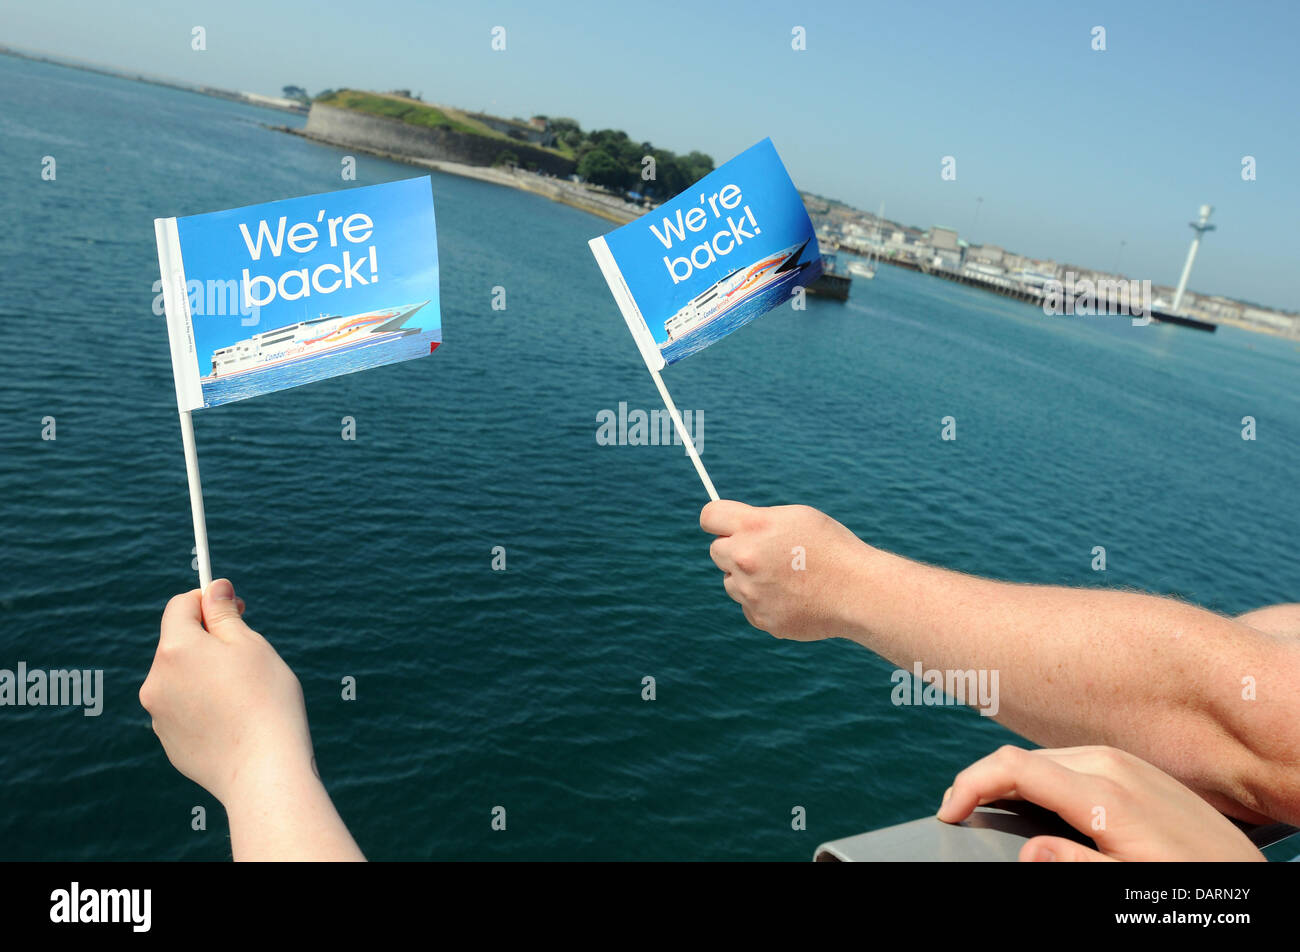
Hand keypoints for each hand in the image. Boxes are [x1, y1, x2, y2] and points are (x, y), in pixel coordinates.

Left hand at [139, 579, 314, 805]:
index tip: (234, 607)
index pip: (180, 606)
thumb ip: (225, 615)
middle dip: (208, 642)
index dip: (207, 601)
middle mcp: (156, 680)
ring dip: (205, 675)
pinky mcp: (168, 743)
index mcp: (175, 649)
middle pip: (179, 644)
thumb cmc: (265, 699)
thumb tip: (213, 587)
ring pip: (181, 679)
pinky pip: (184, 711)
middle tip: (248, 656)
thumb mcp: (251, 645)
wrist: (264, 769)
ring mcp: (158, 715)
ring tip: (244, 695)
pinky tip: (233, 720)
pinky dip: (204, 707)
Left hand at [700, 500, 870, 640]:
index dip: (716, 520)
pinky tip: (791, 597)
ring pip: (730, 582)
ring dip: (747, 579)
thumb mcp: (796, 518)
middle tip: (766, 553)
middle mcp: (745, 558)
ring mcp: (750, 591)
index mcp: (754, 526)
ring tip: (784, 577)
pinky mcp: (760, 618)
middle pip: (716, 550)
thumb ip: (759, 521)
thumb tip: (732, 529)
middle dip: (734, 550)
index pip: (709, 516)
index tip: (723, 526)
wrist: (858, 591)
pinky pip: (748, 606)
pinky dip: (763, 602)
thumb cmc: (832, 548)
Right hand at [936, 745, 1265, 861]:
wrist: (1248, 877)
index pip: (1013, 768)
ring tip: (994, 813)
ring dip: (1014, 781)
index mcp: (1102, 792)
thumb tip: (1026, 852)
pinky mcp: (1137, 768)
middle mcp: (1111, 763)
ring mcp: (1126, 761)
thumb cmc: (1191, 886)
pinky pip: (1074, 762)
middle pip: (1024, 760)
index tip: (947, 814)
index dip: (969, 785)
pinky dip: (1044, 778)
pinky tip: (1043, 805)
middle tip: (960, 817)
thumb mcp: (1131, 887)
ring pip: (1048, 759)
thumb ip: (1074, 866)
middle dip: (985, 785)